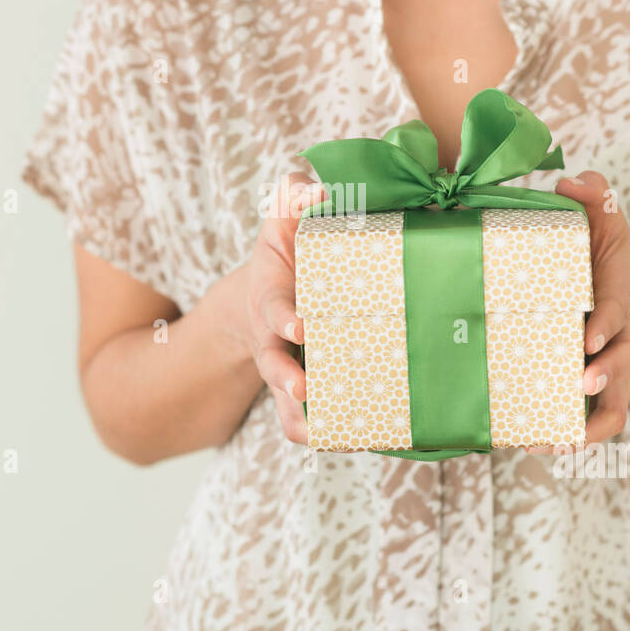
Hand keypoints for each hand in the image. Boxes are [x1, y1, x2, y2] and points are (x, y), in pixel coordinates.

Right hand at [238, 173, 322, 444]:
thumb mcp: (285, 217)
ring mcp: (287, 366)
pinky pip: (304, 421)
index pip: (271, 308)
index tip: (299, 326)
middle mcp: (273, 337)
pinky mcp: (304, 386)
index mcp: (271, 295)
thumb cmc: (289, 249)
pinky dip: (322, 435)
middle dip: (284, 378)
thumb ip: (295, 195)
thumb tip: (316, 188)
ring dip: (302, 418)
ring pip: (286, 402)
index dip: (282, 318)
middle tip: (303, 390)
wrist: (274, 290)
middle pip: (271, 365)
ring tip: (328, 435)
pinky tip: (358, 442)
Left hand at [538, 171, 629, 448]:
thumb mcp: (606, 222)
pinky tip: (537, 446)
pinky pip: (596, 422)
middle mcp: (624, 339)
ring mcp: (614, 370)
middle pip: (624, 362)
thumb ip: (595, 198)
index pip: (619, 310)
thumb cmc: (609, 257)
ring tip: (554, 440)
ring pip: (615, 406)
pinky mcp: (600, 390)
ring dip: (588, 425)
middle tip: (582, 380)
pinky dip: (572, 439)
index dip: (608, 325)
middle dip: (606, 373)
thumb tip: (572, 179)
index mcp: (622, 295)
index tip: (589, 337)